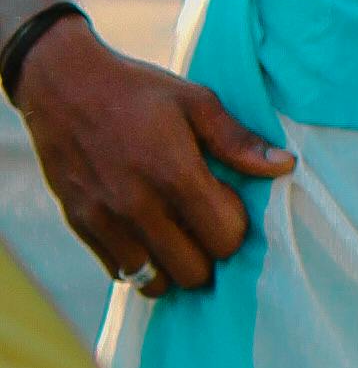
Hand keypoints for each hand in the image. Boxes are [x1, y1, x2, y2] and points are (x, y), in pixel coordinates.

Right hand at [17, 20, 287, 293]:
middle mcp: (137, 205)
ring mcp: (104, 219)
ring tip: (178, 236)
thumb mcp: (197, 102)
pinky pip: (120, 271)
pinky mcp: (79, 225)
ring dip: (174, 265)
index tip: (228, 205)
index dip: (236, 227)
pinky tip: (148, 236)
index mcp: (174, 174)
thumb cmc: (138, 91)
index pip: (224, 238)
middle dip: (209, 254)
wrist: (63, 85)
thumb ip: (238, 141)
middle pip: (193, 271)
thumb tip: (285, 166)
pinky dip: (141, 264)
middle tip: (205, 226)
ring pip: (155, 281)